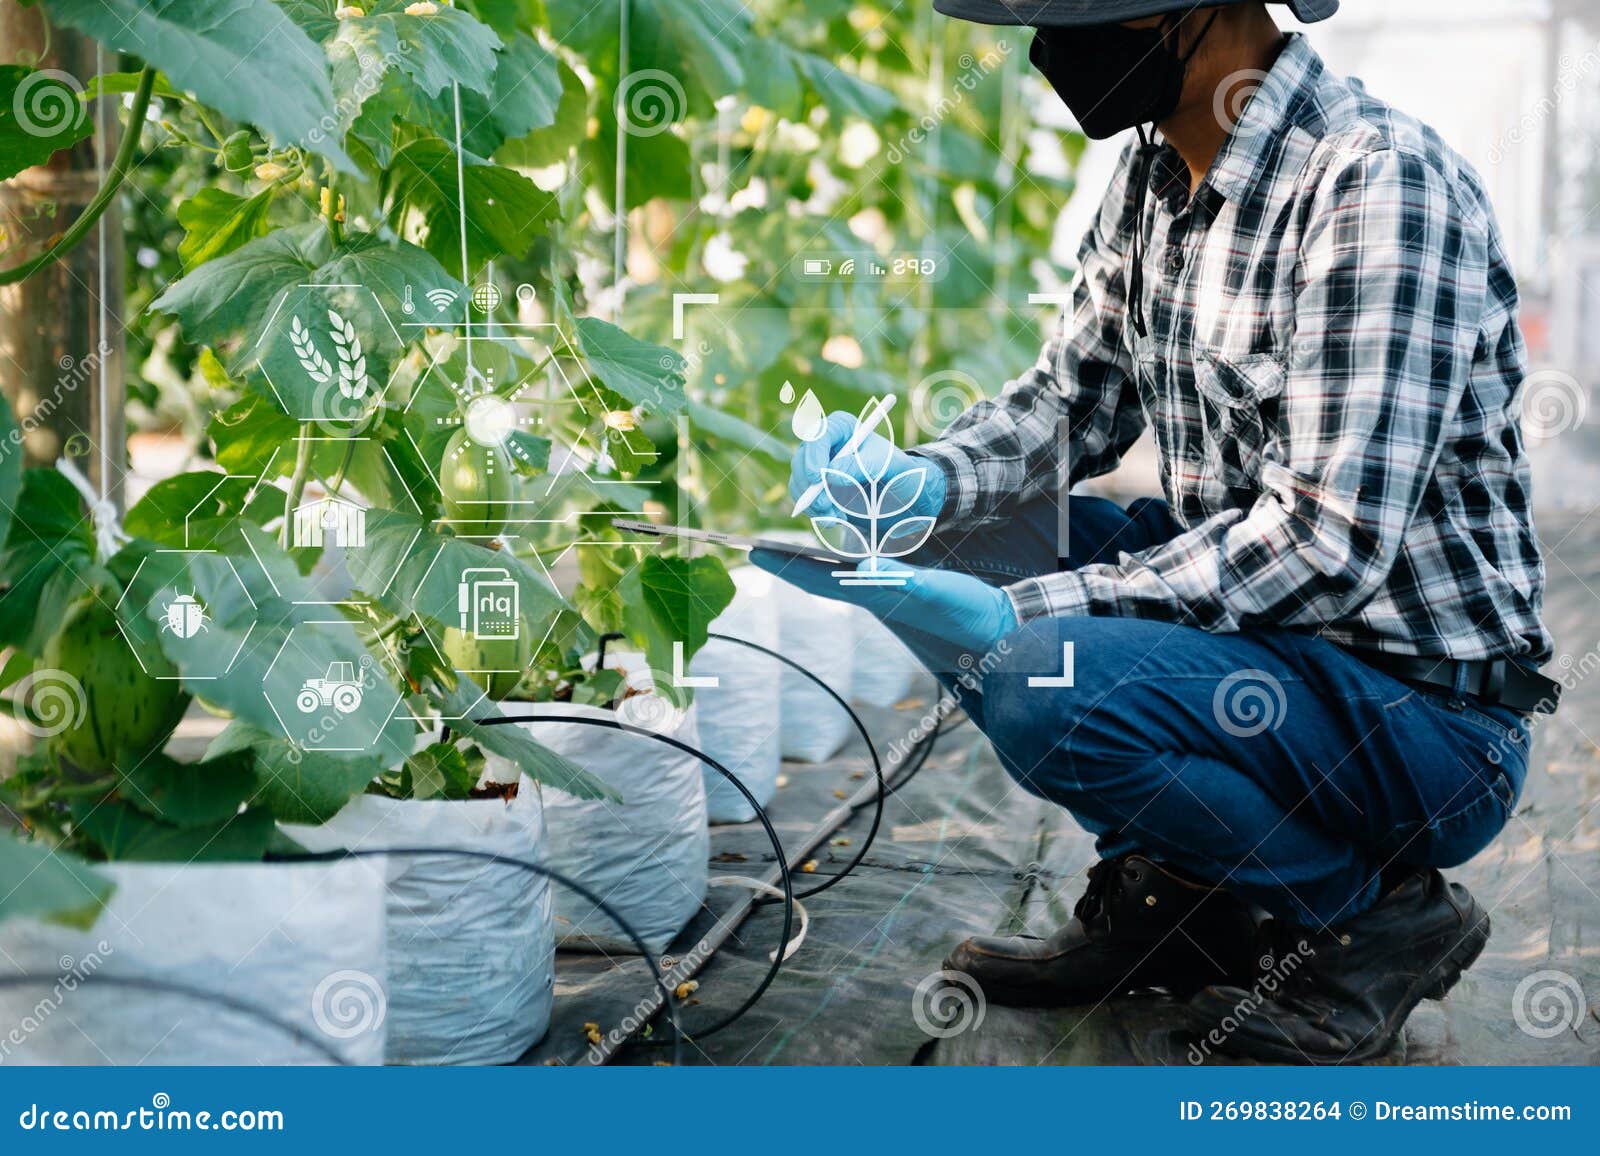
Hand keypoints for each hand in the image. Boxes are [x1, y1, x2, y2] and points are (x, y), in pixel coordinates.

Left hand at [750, 549, 1018, 654]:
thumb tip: (863, 565)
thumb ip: (899, 579)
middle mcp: (872, 594)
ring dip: (806, 563)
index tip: (752, 551)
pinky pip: (856, 572)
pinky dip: (836, 561)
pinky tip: (837, 554)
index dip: (784, 565)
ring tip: (784, 549)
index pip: (817, 577)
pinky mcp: (899, 588)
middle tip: (754, 547)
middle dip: (786, 563)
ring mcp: (884, 593)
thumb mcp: (931, 590)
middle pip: (817, 577)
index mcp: (873, 592)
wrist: (993, 626)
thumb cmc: (964, 609)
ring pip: (833, 576)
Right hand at [791, 411, 945, 528]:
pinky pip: (804, 499)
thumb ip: (862, 466)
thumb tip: (831, 475)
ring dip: (814, 503)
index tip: (817, 477)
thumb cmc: (895, 469)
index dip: (814, 454)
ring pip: (800, 482)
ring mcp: (816, 464)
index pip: (819, 434)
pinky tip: (836, 518)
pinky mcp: (814, 485)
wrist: (896, 490)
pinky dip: (816, 512)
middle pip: (802, 458)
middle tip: (825, 505)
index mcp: (842, 426)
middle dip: (809, 485)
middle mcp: (824, 443)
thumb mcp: (887, 465)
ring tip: (836, 517)